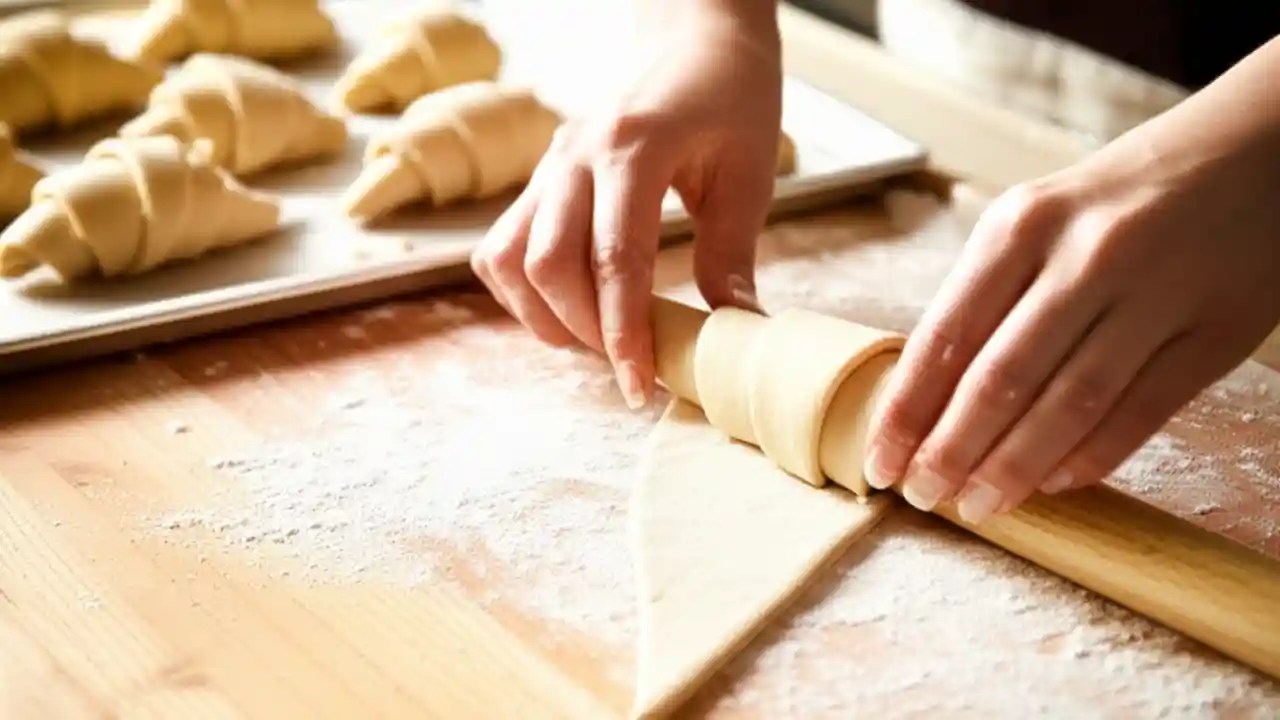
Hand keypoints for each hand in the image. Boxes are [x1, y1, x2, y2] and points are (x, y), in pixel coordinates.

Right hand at [470, 3, 782, 407]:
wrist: (694, 35)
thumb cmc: (731, 95)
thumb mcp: (749, 174)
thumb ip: (732, 255)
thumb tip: (733, 332)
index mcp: (633, 147)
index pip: (614, 261)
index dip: (624, 334)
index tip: (641, 385)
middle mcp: (574, 155)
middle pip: (548, 267)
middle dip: (585, 333)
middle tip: (632, 363)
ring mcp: (548, 165)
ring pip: (508, 260)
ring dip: (545, 316)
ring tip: (598, 340)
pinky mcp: (539, 178)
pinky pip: (501, 246)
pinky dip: (523, 291)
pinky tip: (568, 306)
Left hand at [863, 75, 1279, 522]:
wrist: (1253, 151)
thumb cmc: (1116, 200)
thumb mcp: (1036, 220)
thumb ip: (985, 299)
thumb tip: (924, 401)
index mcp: (1022, 225)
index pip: (944, 337)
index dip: (906, 411)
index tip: (878, 461)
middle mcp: (1084, 257)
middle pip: (1000, 380)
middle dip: (951, 450)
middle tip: (922, 495)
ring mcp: (1154, 296)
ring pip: (1067, 406)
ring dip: (1013, 468)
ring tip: (978, 505)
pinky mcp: (1213, 334)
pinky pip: (1138, 413)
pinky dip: (1089, 458)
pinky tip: (1052, 484)